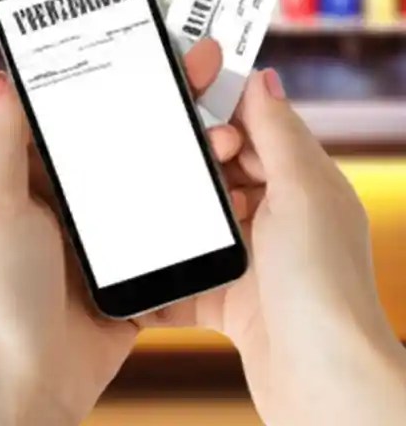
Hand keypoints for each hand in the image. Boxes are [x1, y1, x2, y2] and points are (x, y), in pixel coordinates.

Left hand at [0, 40, 237, 425]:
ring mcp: (106, 238)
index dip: (113, 77)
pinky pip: (173, 231)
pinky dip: (201, 211)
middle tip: (208, 69)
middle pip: (126, 140)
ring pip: (157, 181)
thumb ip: (6, 141)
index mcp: (34, 180)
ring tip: (227, 130)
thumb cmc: (1, 288)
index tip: (152, 44)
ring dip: (192, 154)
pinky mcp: (135, 272)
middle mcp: (70, 203)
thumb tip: (5, 78)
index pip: (79, 113)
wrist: (29, 375)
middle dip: (167, 105)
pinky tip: (230, 184)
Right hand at [138, 67, 405, 424]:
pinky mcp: (225, 299)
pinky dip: (160, 267)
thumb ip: (278, 133)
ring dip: (170, 213)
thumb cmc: (322, 285)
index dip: (221, 114)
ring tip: (137, 199)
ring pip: (196, 220)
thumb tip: (264, 78)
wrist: (319, 376)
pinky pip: (182, 272)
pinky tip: (132, 254)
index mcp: (305, 186)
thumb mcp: (302, 192)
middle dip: (188, 163)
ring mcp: (251, 261)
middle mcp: (280, 220)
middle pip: (220, 173)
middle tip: (154, 154)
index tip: (180, 99)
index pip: (257, 131)